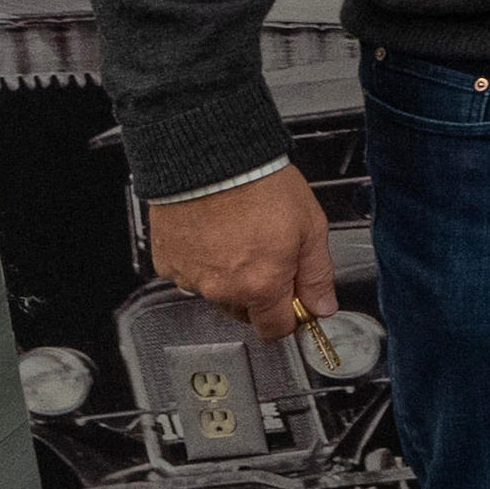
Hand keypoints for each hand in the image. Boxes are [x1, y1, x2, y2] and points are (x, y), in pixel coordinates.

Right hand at [146, 166, 337, 337]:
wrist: (211, 159)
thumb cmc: (260, 185)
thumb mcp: (310, 228)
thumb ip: (317, 275)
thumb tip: (322, 306)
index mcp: (261, 286)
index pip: (275, 329)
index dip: (289, 317)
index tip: (294, 300)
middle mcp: (222, 289)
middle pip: (245, 312)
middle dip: (260, 294)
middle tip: (268, 255)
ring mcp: (191, 278)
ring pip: (216, 293)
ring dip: (228, 277)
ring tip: (238, 237)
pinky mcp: (167, 263)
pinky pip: (190, 274)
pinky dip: (202, 262)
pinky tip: (213, 235)